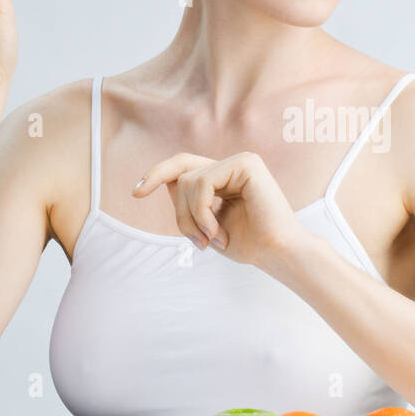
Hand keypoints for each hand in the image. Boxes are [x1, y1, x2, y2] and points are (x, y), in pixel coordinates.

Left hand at [131, 151, 310, 267]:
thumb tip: (166, 183)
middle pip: (182, 172)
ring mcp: (240, 161)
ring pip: (189, 181)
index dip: (157, 174)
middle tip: (194, 240)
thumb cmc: (249, 245)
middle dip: (178, 208)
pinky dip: (202, 213)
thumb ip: (190, 203)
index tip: (136, 193)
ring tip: (212, 241)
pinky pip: (203, 183)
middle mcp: (233, 164)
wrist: (277, 254)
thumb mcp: (207, 225)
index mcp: (226, 176)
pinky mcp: (246, 163)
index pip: (184, 166)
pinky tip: (217, 233)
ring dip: (193, 219)